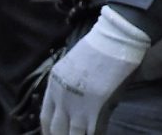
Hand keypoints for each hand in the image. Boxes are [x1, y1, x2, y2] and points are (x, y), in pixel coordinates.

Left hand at [41, 7, 148, 134]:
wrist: (116, 36)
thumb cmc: (101, 45)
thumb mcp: (75, 64)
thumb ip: (71, 85)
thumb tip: (78, 103)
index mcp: (54, 85)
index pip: (46, 117)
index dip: (49, 131)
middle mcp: (62, 97)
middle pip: (56, 129)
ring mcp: (79, 104)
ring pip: (73, 134)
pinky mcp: (97, 107)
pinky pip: (93, 131)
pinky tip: (98, 134)